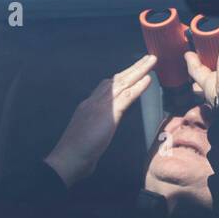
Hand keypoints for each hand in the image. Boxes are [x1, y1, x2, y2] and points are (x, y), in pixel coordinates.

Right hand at [45, 55, 155, 187]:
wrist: (67, 159)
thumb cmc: (75, 155)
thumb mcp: (87, 137)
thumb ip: (95, 131)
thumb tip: (100, 135)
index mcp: (88, 106)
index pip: (106, 87)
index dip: (120, 78)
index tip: (130, 71)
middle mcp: (93, 101)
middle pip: (116, 79)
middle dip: (132, 68)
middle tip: (146, 58)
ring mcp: (100, 105)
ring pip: (122, 82)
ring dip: (139, 70)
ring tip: (151, 61)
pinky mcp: (108, 113)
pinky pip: (126, 96)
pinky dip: (138, 86)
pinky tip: (148, 79)